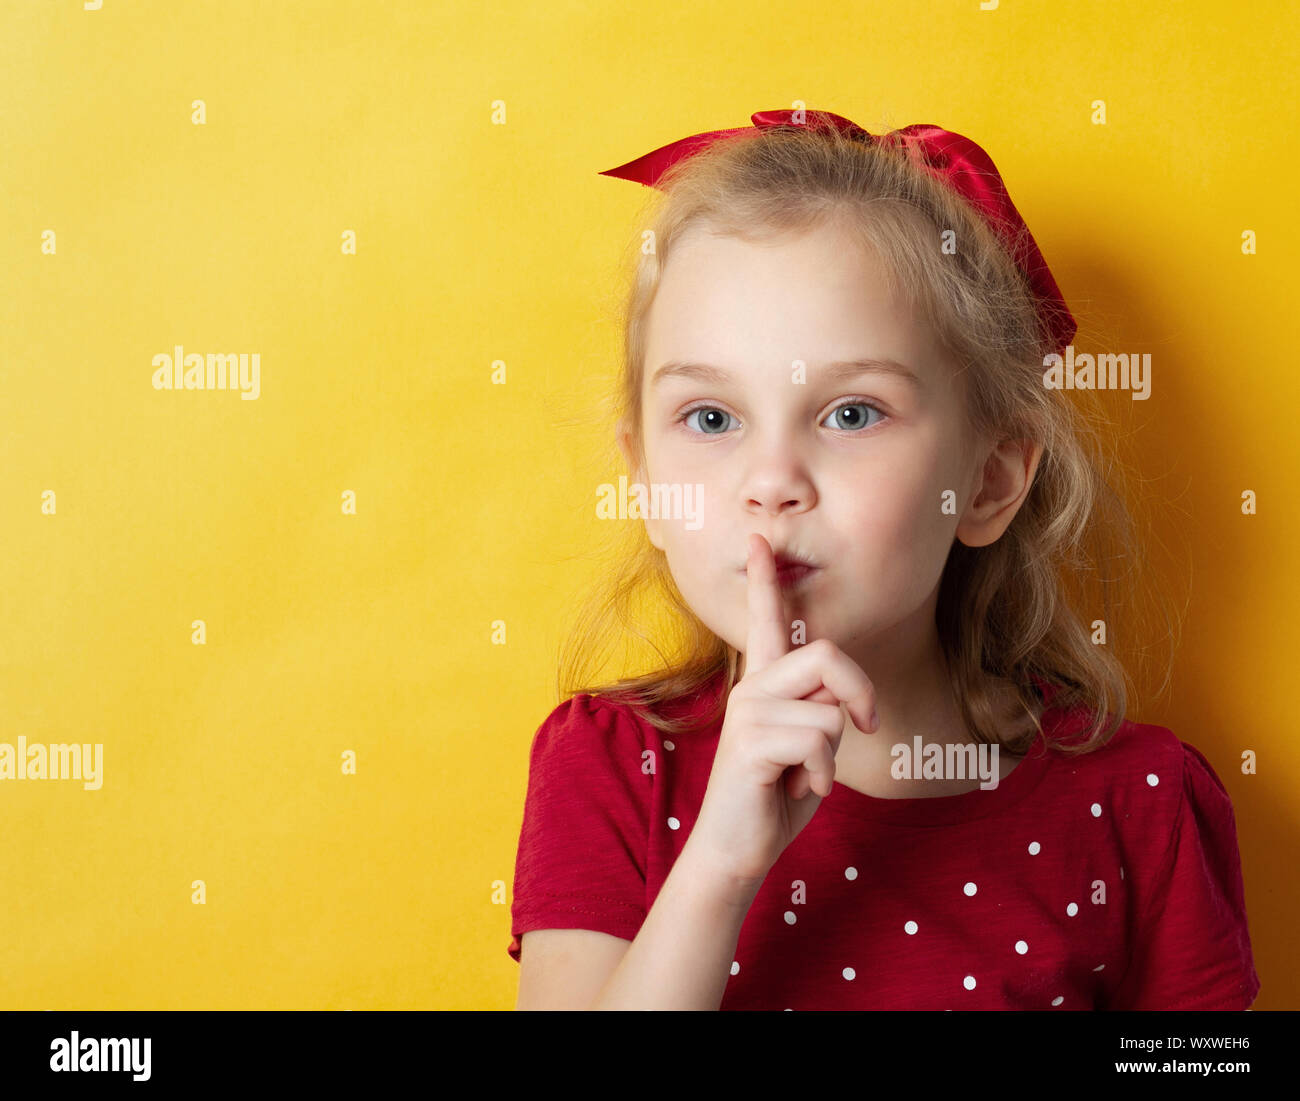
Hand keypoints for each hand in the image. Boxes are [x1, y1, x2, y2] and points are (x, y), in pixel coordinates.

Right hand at [685, 534, 878, 889]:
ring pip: (829, 709)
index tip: (759, 540)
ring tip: (806, 775)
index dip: (764, 580)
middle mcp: (752, 689)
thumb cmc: (777, 796)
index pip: (766, 621)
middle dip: (859, 691)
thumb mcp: (809, 745)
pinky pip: (817, 741)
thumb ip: (821, 709)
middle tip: (863, 724)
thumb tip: (839, 699)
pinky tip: (798, 789)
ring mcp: (748, 713)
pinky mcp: (749, 742)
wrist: (738, 849)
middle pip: (828, 655)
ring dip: (833, 754)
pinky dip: (822, 775)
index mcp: (764, 684)